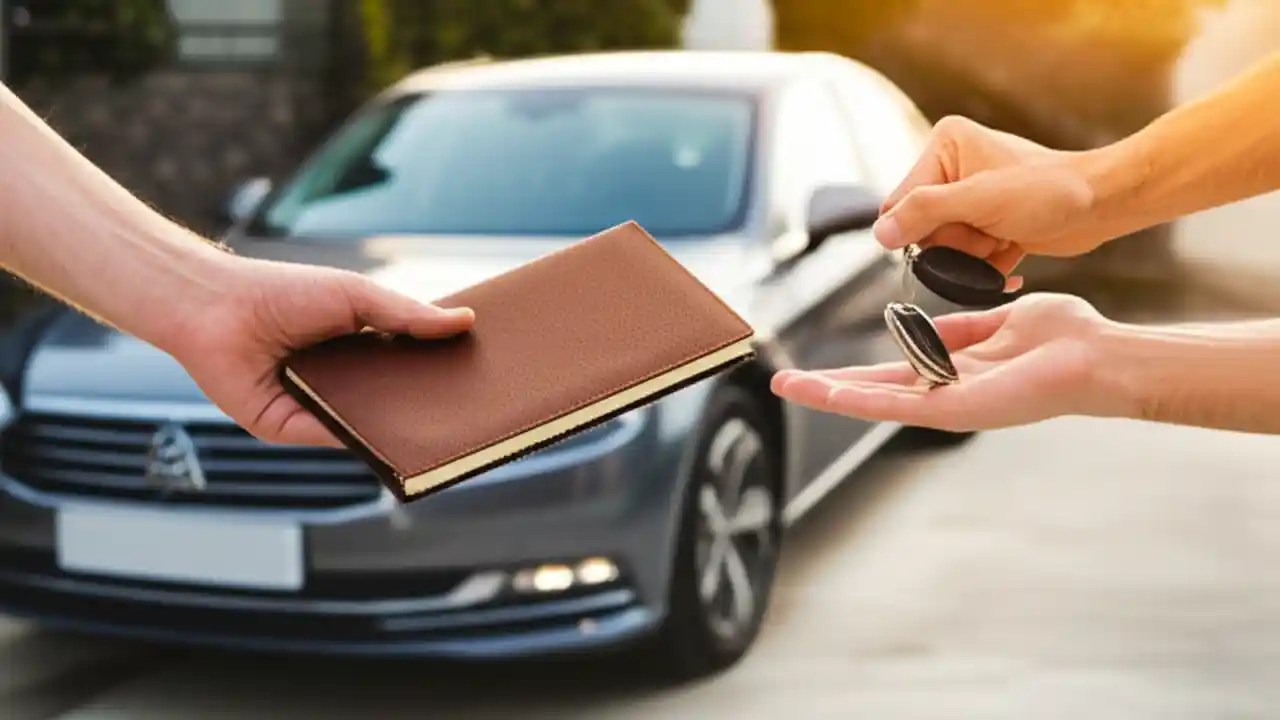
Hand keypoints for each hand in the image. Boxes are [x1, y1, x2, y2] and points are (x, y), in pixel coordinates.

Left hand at [167, 255, 473, 446]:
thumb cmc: (282, 291)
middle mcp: (344, 382)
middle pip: (398, 401)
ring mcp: (320, 408)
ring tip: (453, 428)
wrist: (214, 307)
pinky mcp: (292, 430)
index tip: (488, 372)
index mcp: (362, 348)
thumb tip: (465, 322)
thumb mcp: (356, 296)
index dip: (446, 369)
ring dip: (407, 428)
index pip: (413, 365)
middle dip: (435, 405)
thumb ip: (407, 314)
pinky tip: (399, 439)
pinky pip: (337, 440)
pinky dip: (365, 441)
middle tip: (484, 408)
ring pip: (372, 426)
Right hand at [770, 294, 1127, 431]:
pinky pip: (899, 404)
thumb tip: (924, 330)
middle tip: (783, 384)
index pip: (892, 375)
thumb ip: (960, 330)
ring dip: (830, 395)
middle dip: (827, 389)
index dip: (852, 374)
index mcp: (955, 375)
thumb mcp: (999, 322)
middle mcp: (947, 396)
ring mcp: (950, 407)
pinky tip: (828, 392)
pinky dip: (859, 399)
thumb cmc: (1064, 336)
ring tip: (789, 388)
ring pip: (877, 403)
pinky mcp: (958, 411)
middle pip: (875, 393)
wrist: (1098, 353)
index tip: (817, 371)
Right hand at [874, 116, 1110, 285]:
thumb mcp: (979, 199)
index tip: (955, 230)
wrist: (1102, 205)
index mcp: (944, 146)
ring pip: (943, 247)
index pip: (899, 202)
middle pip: (920, 228)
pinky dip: (986, 263)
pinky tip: (1013, 250)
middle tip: (988, 231)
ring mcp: (969, 197)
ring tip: (1005, 237)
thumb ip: (925, 212)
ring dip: (973, 255)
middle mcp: (952, 167)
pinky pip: (965, 256)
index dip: (919, 228)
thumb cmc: (1050, 191)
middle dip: (954, 242)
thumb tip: (880, 234)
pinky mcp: (985, 221)